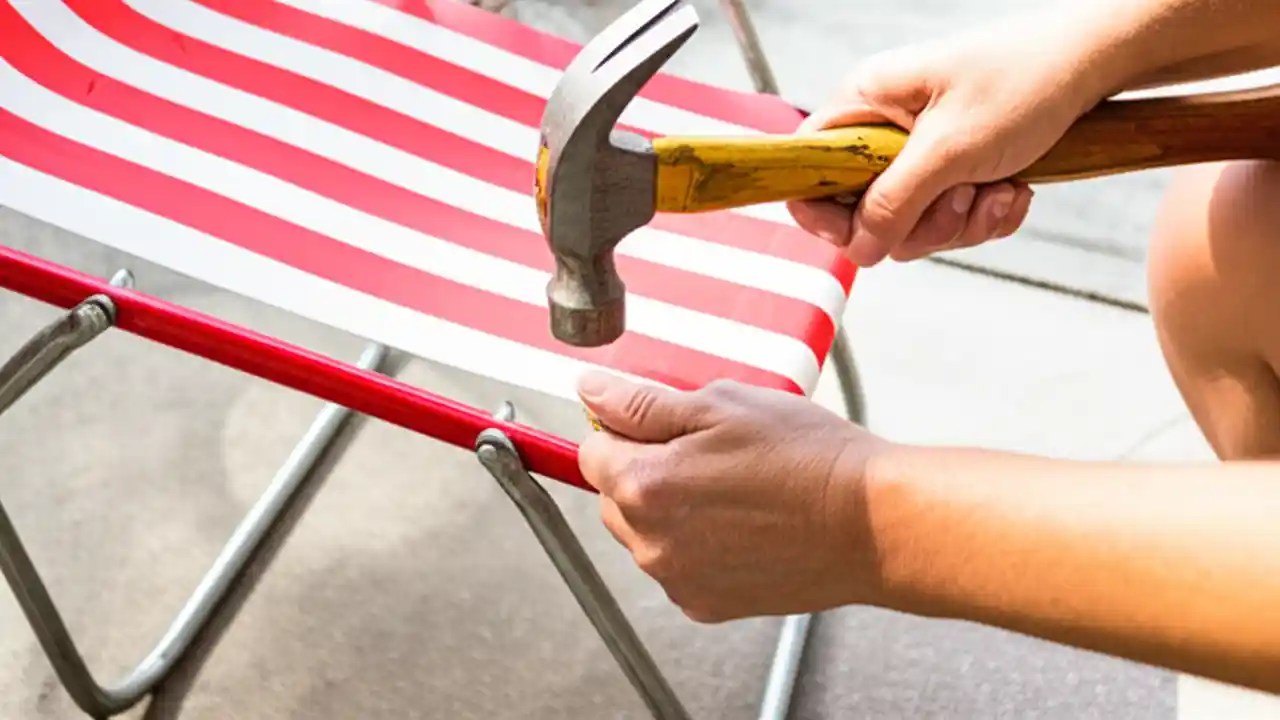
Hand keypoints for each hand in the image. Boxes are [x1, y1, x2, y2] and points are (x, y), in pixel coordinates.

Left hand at [575, 371, 890, 622]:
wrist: (871, 524)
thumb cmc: (809, 459)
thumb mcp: (723, 404)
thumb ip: (642, 403)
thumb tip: (592, 393)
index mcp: (645, 486)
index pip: (590, 452)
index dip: (622, 430)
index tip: (659, 424)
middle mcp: (650, 543)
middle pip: (615, 497)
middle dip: (644, 470)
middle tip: (707, 451)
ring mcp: (678, 579)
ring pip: (645, 534)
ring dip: (669, 509)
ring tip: (733, 488)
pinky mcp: (707, 604)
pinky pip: (678, 565)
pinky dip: (696, 545)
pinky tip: (742, 523)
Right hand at [787, 18, 1108, 265]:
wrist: (1094, 65)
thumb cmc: (1024, 82)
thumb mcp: (950, 149)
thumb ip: (893, 203)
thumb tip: (857, 248)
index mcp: (866, 102)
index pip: (808, 168)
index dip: (824, 211)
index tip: (865, 233)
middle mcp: (884, 127)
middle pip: (863, 210)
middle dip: (918, 221)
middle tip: (960, 198)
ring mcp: (918, 151)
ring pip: (909, 222)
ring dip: (959, 221)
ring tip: (996, 190)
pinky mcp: (953, 169)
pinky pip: (947, 218)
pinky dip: (983, 216)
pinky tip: (1012, 190)